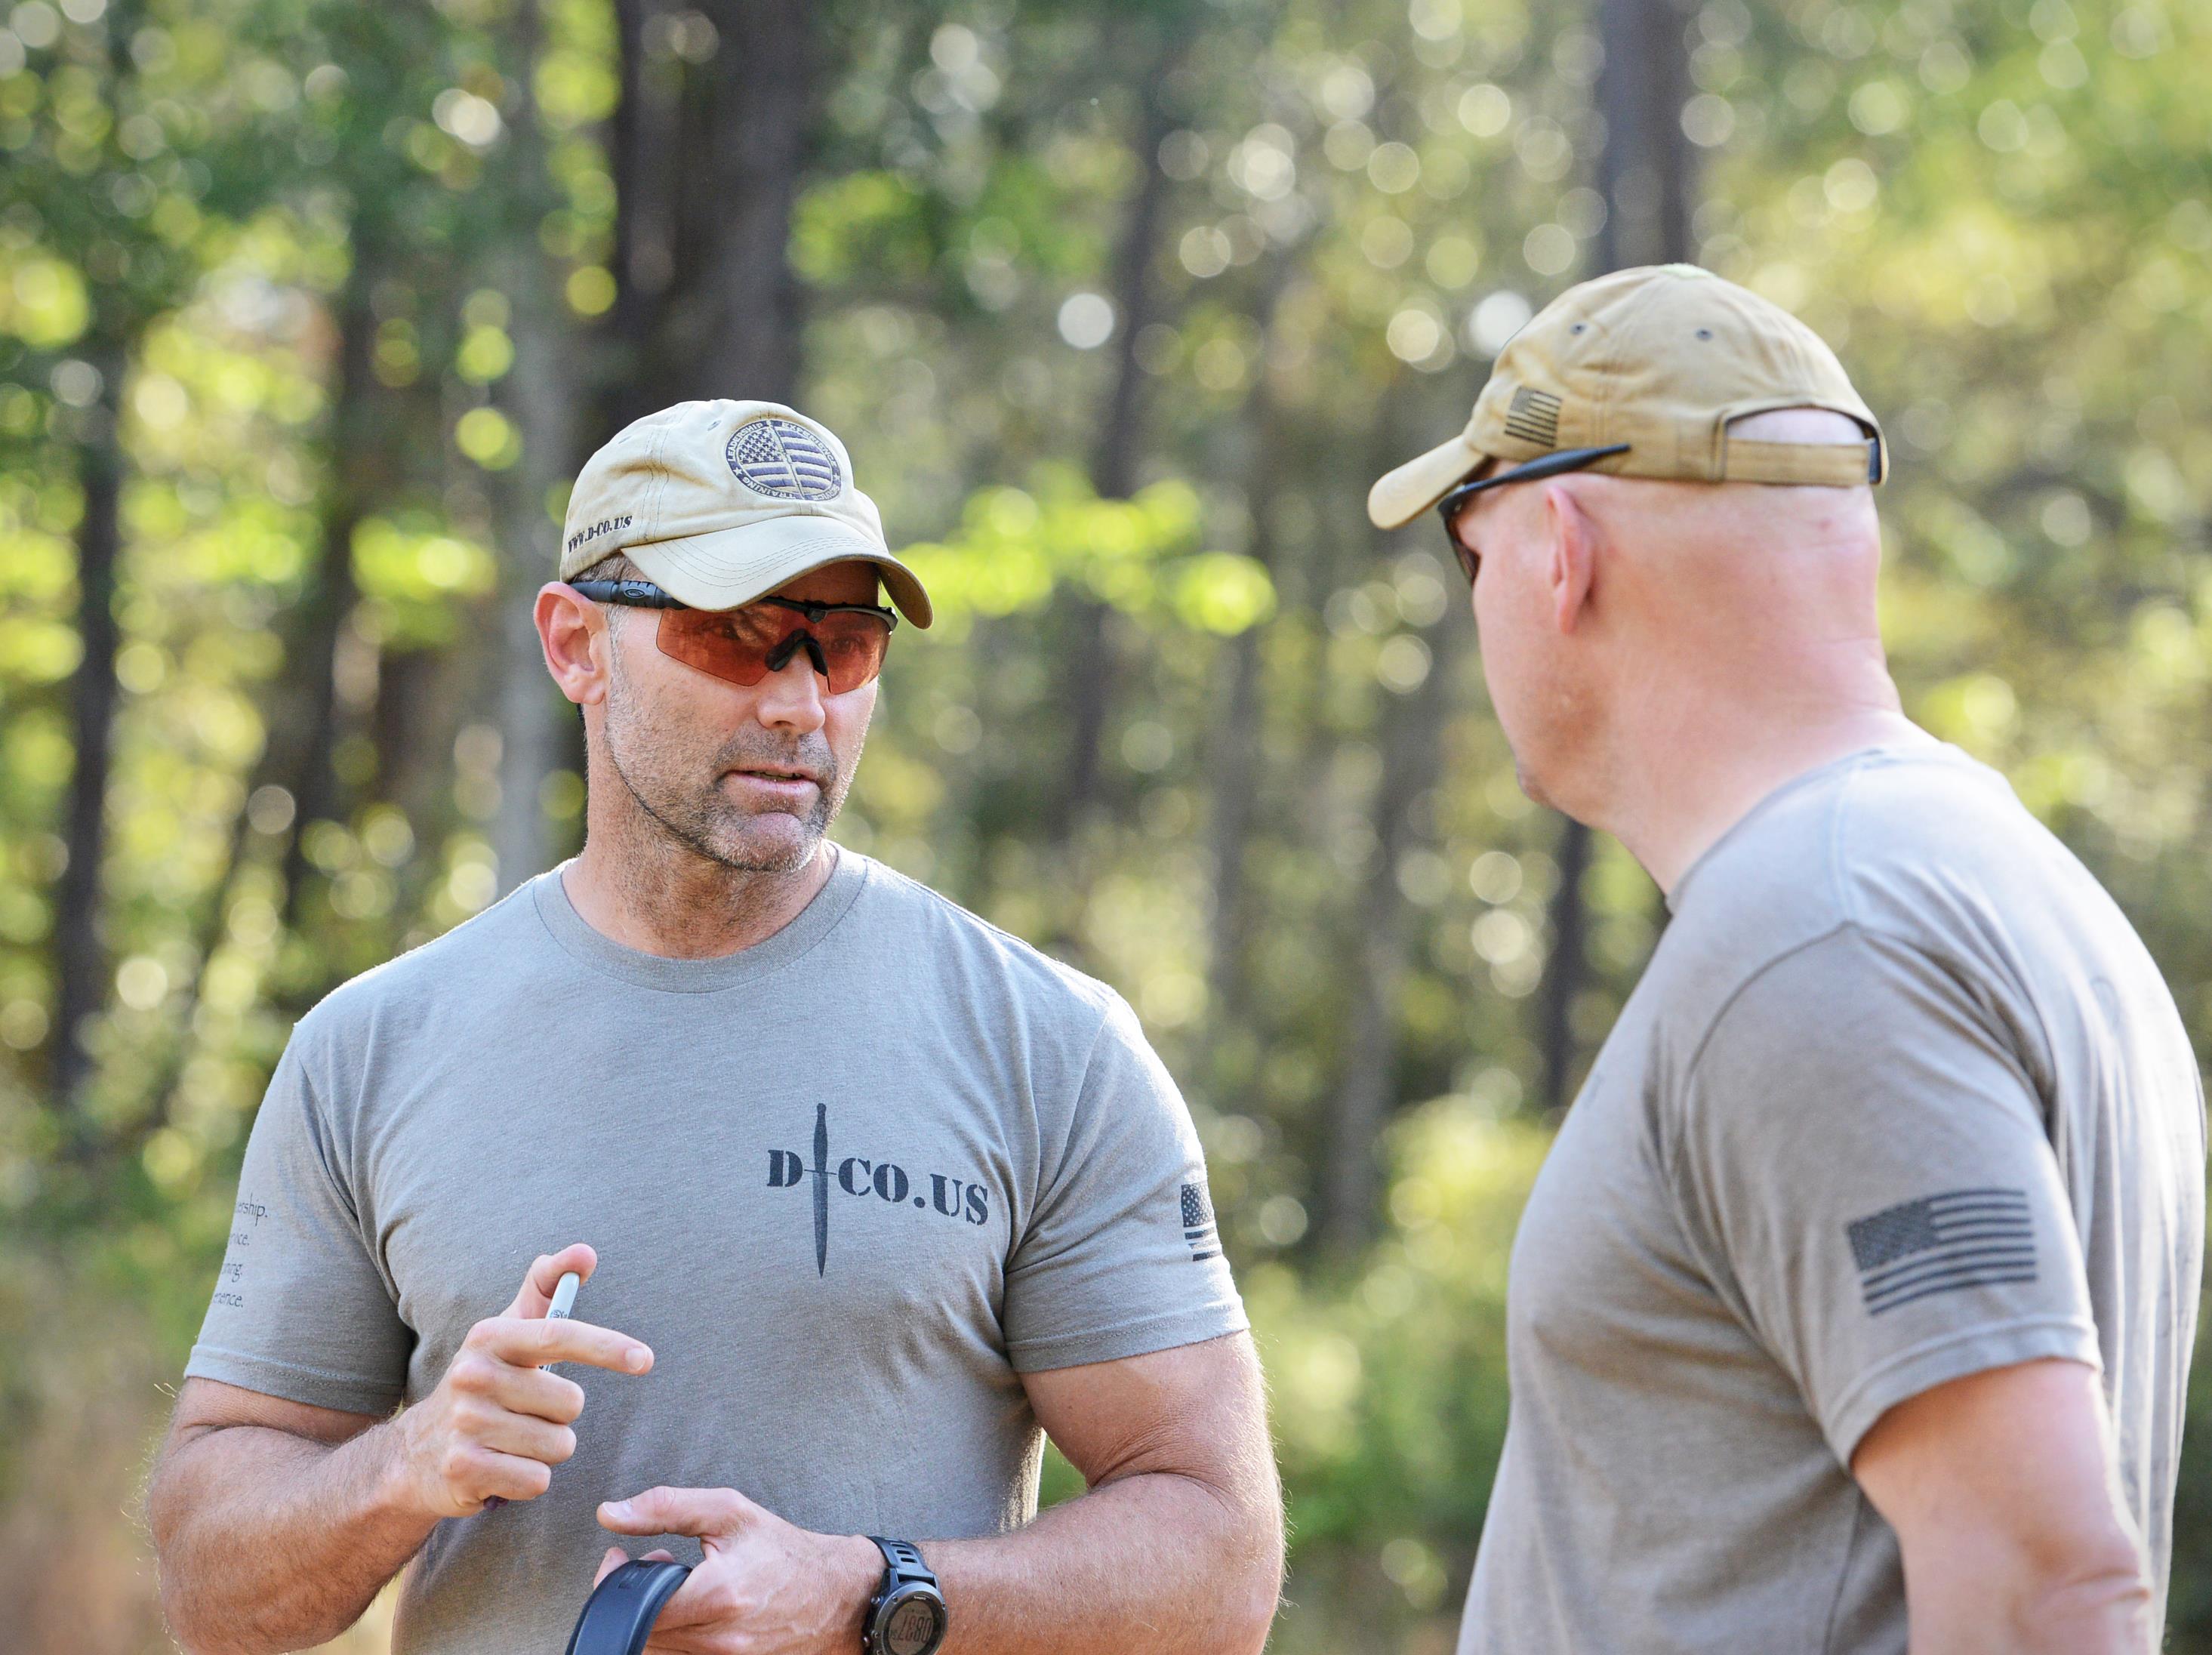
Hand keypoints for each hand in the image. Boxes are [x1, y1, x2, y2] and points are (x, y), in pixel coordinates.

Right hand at [389, 1244, 653, 1518]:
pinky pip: (537, 1479)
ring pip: (558, 1445)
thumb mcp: (508, 1332)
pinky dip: (528, 1479)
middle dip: (561, 1416)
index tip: (646, 1360)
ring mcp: (465, 1423)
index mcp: (489, 1337)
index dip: (607, 1346)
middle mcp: (473, 1375)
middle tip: (525, 1414)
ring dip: (547, 1450)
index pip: (559, 1335)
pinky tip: (500, 1468)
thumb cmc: (484, 1383)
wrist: (415, 1452)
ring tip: (512, 1441)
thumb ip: (546, 1287)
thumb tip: (585, 1253)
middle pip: (570, 1404)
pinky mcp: (462, 1469)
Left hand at [593, 1486, 882, 1653]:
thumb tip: (611, 1513)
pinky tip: (693, 1608)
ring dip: (654, 1615)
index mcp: (717, 1595)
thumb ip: (665, 1508)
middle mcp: (717, 1639)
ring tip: (678, 1585)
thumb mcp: (729, 1512)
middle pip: (640, 1629)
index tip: (619, 1559)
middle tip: (654, 1564)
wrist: (834, 1595)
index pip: (637, 1605)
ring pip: (656, 1646)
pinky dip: (675, 1632)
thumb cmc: (785, 1552)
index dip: (615, 1582)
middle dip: (634, 1596)